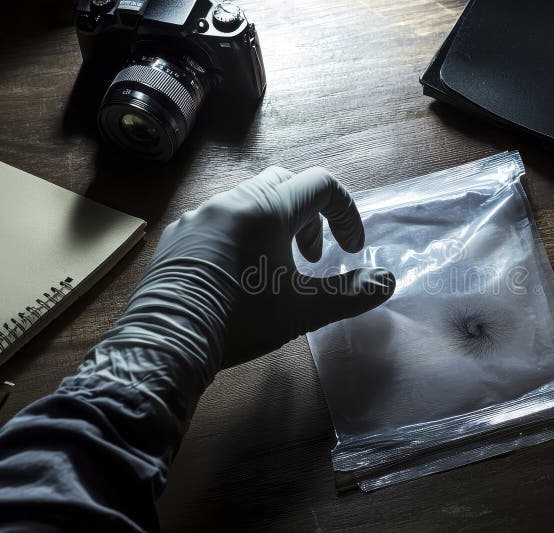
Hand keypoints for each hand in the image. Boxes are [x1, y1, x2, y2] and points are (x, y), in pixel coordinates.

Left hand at [108, 166, 394, 377]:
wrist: (165, 344)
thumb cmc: (241, 321)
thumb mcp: (303, 311)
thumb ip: (350, 294)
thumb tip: (388, 282)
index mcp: (266, 209)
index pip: (321, 185)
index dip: (347, 213)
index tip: (351, 250)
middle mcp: (232, 201)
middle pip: (286, 186)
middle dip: (310, 218)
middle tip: (311, 259)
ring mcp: (199, 215)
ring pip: (251, 200)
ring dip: (277, 225)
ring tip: (276, 268)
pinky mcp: (177, 235)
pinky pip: (221, 218)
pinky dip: (244, 233)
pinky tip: (237, 275)